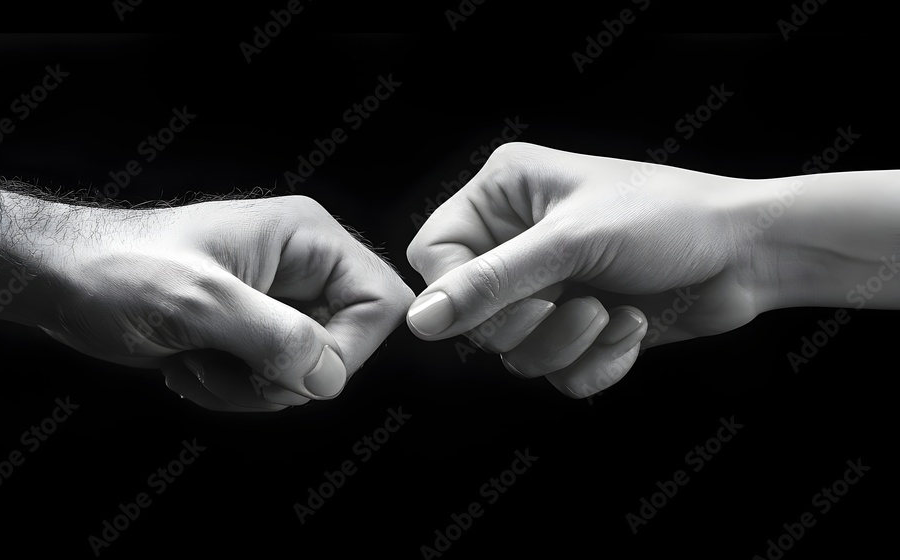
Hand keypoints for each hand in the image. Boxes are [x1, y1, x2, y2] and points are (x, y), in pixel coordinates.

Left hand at [41, 196, 413, 410]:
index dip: (349, 349)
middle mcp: (300, 268)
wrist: (62, 280)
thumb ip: (274, 337)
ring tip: (197, 360)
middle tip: (230, 365)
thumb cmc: (119, 269)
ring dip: (250, 388)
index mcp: (305, 238)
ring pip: (306, 374)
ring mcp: (276, 303)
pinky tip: (188, 367)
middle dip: (285, 375)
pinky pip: (273, 383)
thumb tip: (330, 377)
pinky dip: (232, 391)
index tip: (293, 372)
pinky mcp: (251, 332)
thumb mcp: (199, 301)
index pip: (379, 301)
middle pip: (344, 345)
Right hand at [405, 142, 762, 397]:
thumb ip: (490, 283)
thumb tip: (420, 321)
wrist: (750, 254)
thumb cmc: (671, 219)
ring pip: (513, 352)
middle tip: (574, 301)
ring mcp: (548, 286)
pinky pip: (555, 372)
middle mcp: (517, 239)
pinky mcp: (578, 327)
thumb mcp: (572, 242)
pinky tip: (631, 326)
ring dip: (566, 344)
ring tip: (611, 311)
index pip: (436, 256)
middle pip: (471, 314)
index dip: (458, 293)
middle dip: (528, 322)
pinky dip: (595, 361)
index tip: (501, 307)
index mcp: (504, 195)